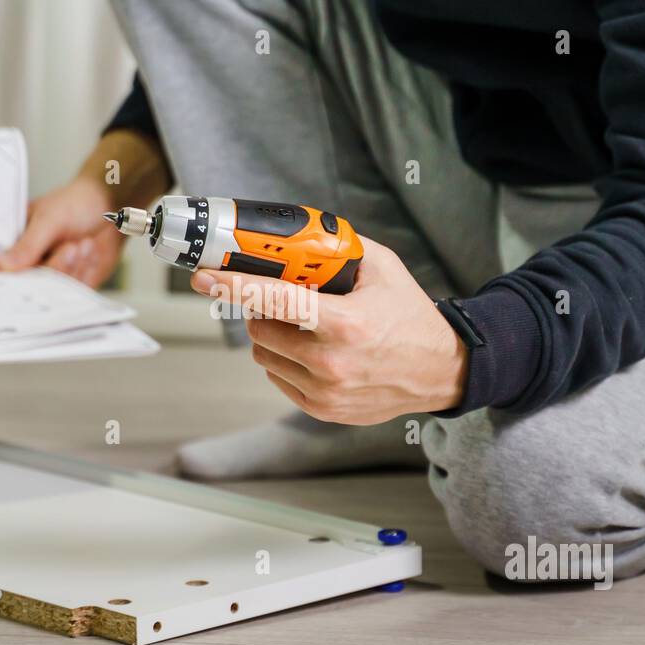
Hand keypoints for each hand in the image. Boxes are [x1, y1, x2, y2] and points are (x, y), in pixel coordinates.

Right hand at [0, 177, 121, 286]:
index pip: (1, 269)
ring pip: (55, 289)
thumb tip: (0, 265)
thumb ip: (27, 245)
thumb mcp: (49, 219)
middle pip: (31, 284)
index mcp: (14, 244)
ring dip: (74, 266)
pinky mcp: (73, 282)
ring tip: (84, 243)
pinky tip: (91, 251)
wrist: (111, 208)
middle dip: (55, 266)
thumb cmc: (76, 203)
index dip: (10, 276)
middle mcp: (31, 262)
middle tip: (70, 248)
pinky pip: (75, 289)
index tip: (27, 271)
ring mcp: (52, 274)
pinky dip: (86, 270)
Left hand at [190, 237, 468, 423]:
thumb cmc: (410, 317)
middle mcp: (331, 363)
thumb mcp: (382, 268)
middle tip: (283, 300)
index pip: (274, 301)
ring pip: (263, 355)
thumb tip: (297, 234)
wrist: (440, 370)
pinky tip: (312, 350)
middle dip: (262, 310)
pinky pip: (277, 378)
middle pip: (260, 329)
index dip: (234, 286)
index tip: (205, 278)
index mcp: (345, 324)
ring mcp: (325, 392)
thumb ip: (338, 247)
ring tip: (304, 327)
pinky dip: (284, 360)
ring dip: (272, 336)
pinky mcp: (322, 410)